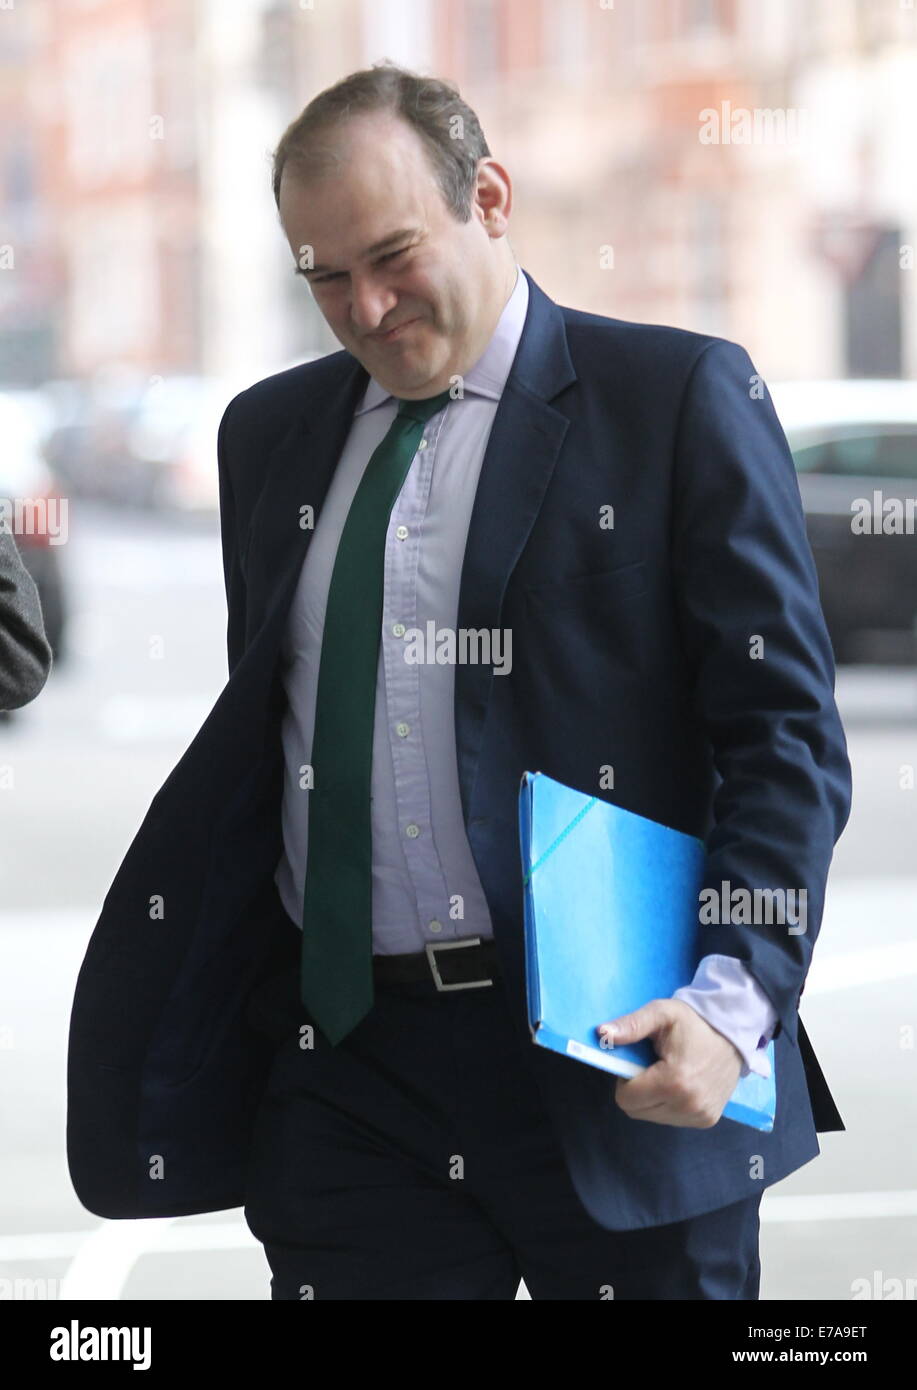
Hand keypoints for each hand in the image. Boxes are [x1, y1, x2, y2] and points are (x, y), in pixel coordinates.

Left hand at [596, 998, 743, 1127]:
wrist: (733, 1032)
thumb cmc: (693, 1022)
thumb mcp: (661, 1013)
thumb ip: (631, 1025)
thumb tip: (602, 1033)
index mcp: (674, 1082)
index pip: (626, 1099)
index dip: (625, 1079)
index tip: (639, 1061)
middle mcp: (689, 1105)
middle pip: (637, 1111)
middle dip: (637, 1090)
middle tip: (652, 1066)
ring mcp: (700, 1116)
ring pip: (652, 1117)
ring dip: (652, 1099)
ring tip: (667, 1073)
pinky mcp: (707, 1120)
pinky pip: (671, 1119)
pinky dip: (667, 1104)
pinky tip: (680, 1084)